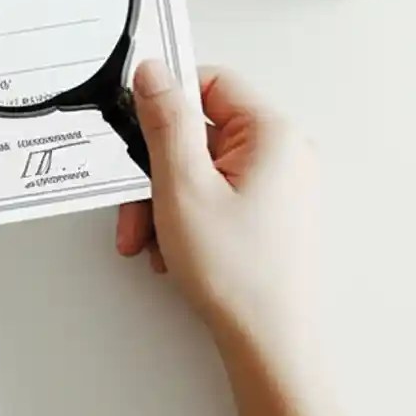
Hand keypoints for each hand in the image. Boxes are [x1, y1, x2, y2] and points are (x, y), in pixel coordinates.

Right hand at [115, 61, 316, 343]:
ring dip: (161, 202)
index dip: (165, 100)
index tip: (133, 123)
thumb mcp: (182, 185)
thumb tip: (153, 72)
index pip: (210, 82)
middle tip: (134, 207)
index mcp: (272, 134)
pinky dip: (182, 218)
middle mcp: (282, 154)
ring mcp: (277, 186)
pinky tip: (170, 251)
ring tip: (148, 240)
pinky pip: (212, 196)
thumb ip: (165, 121)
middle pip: (197, 135)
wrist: (267, 343)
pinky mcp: (266, 214)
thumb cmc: (237, 273)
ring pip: (198, 171)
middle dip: (154, 173)